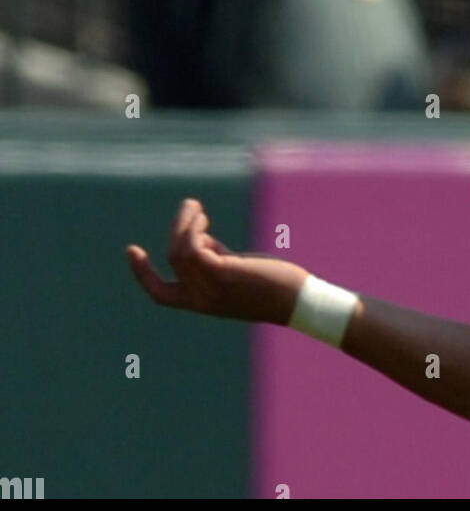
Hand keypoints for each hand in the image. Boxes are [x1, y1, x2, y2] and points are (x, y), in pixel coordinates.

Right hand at [127, 198, 307, 324]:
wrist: (295, 302)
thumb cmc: (273, 286)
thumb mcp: (235, 274)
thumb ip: (216, 260)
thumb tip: (205, 240)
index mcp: (201, 302)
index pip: (161, 295)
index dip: (142, 274)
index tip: (132, 250)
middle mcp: (200, 299)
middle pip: (171, 259)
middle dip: (177, 228)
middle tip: (192, 207)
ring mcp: (209, 288)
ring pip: (179, 250)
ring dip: (185, 222)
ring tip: (199, 208)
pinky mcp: (221, 274)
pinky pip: (192, 247)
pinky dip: (192, 228)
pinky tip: (203, 218)